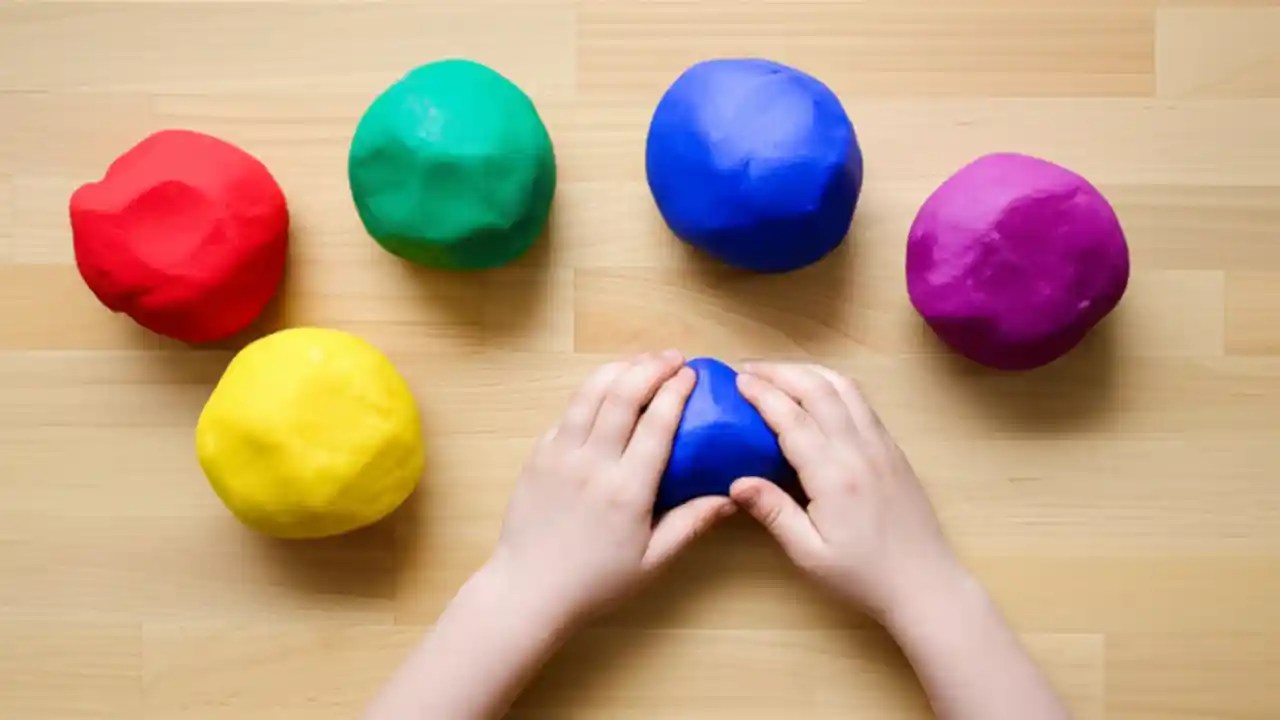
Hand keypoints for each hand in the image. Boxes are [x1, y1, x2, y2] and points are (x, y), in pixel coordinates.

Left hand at [487, 351, 735, 624]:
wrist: (528, 590)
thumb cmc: (596, 582)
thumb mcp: (652, 561)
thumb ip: (691, 523)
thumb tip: (731, 496)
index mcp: (626, 490)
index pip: (656, 423)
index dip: (676, 391)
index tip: (692, 373)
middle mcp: (592, 463)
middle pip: (622, 394)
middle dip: (650, 366)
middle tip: (672, 358)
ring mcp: (559, 455)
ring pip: (589, 393)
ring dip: (619, 369)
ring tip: (641, 362)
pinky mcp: (537, 455)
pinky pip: (567, 412)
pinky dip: (590, 393)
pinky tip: (605, 391)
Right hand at [730, 363, 964, 624]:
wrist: (925, 583)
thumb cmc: (862, 576)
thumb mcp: (809, 554)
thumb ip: (774, 512)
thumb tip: (736, 482)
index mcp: (834, 476)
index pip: (792, 419)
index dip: (763, 394)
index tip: (737, 380)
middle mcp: (859, 450)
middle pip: (818, 389)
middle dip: (781, 372)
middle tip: (749, 370)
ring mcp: (881, 445)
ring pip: (844, 388)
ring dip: (809, 372)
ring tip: (779, 374)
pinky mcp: (892, 448)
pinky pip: (861, 402)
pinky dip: (833, 385)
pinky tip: (816, 393)